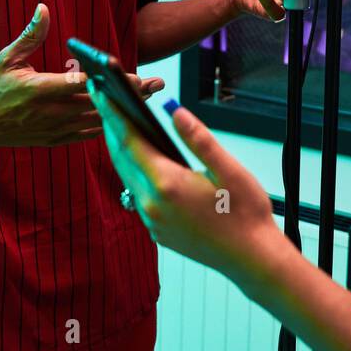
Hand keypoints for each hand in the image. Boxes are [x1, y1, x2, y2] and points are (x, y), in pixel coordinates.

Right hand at [0, 3, 163, 149]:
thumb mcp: (6, 58)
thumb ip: (30, 36)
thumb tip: (44, 9)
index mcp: (40, 89)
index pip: (80, 84)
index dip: (106, 81)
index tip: (130, 74)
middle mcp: (50, 112)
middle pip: (98, 103)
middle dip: (129, 94)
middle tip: (156, 83)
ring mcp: (53, 129)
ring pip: (97, 121)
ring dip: (124, 110)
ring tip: (147, 99)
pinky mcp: (53, 140)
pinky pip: (86, 135)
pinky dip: (106, 126)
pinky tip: (123, 118)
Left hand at [90, 87, 278, 278]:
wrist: (251, 259)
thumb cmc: (245, 214)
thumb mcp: (229, 170)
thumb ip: (199, 139)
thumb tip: (175, 112)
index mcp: (167, 184)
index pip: (129, 141)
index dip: (113, 113)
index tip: (99, 91)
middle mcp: (152, 204)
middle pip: (122, 158)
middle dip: (111, 127)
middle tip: (103, 98)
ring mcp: (152, 219)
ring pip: (127, 176)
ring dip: (122, 149)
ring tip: (119, 124)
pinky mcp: (157, 230)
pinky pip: (137, 194)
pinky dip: (134, 171)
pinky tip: (142, 160)